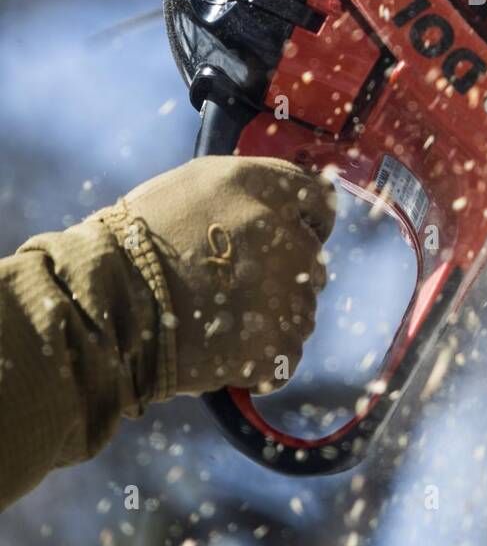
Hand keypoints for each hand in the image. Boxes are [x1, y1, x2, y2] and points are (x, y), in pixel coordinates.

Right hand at [114, 155, 335, 395]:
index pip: (320, 204)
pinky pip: (285, 355)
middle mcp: (290, 236)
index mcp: (268, 189)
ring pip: (299, 311)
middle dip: (282, 275)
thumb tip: (279, 205)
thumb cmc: (138, 241)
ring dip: (269, 318)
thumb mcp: (194, 186)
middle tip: (231, 286)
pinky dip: (259, 359)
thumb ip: (247, 192)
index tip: (286, 239)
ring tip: (218, 318)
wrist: (106, 303)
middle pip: (310, 262)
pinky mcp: (276, 344)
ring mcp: (287, 293)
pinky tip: (222, 347)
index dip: (306, 223)